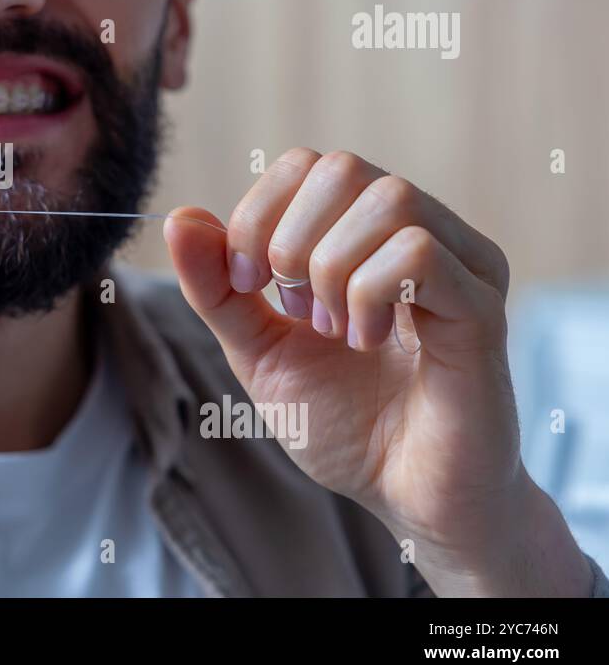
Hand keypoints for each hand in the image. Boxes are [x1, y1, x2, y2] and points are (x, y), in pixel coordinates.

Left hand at [164, 148, 590, 595]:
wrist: (404, 499)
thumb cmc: (343, 423)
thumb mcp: (256, 349)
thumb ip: (217, 287)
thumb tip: (180, 217)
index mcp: (369, 235)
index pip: (307, 165)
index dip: (260, 214)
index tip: (247, 284)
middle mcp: (423, 234)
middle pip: (341, 169)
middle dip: (289, 240)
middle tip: (294, 311)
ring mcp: (461, 265)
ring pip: (388, 199)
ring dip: (331, 269)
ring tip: (333, 331)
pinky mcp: (484, 308)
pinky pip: (420, 253)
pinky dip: (369, 294)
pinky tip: (365, 342)